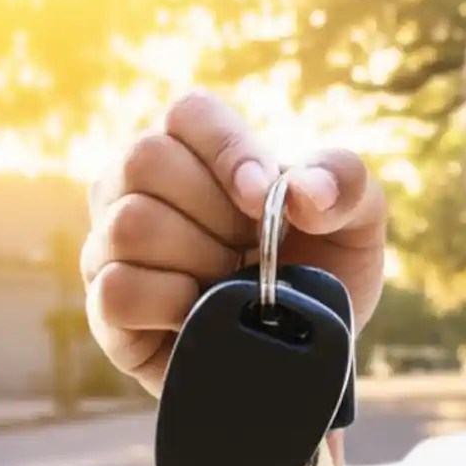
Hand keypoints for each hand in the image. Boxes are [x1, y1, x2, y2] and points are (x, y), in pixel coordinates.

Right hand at [80, 90, 386, 395]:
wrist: (309, 353)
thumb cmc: (324, 272)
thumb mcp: (357, 223)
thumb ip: (346, 182)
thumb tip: (304, 189)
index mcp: (197, 150)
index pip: (189, 112)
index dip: (229, 151)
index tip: (264, 199)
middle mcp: (140, 187)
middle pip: (146, 159)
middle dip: (218, 214)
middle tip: (252, 250)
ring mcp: (113, 244)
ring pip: (130, 225)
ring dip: (201, 260)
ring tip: (234, 283)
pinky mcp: (107, 307)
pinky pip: (117, 290)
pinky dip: (174, 305)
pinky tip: (204, 313)